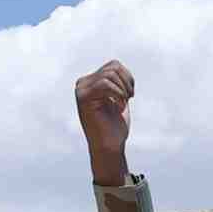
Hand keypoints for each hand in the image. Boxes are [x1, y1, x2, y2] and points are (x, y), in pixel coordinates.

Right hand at [74, 61, 134, 182]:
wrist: (109, 146)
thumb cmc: (115, 126)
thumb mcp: (118, 99)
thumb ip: (116, 83)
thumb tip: (118, 67)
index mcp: (91, 82)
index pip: (114, 65)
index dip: (128, 77)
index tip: (131, 94)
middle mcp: (83, 83)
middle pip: (113, 68)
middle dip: (127, 83)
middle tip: (129, 98)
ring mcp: (82, 90)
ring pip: (109, 75)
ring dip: (123, 89)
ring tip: (123, 103)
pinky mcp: (83, 98)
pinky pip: (105, 84)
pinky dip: (118, 94)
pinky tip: (119, 106)